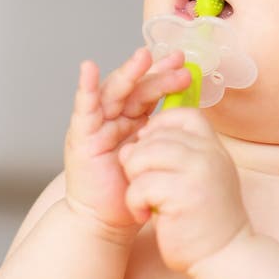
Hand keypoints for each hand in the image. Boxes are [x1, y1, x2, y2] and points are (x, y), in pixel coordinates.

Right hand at [64, 48, 190, 238]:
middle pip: (136, 88)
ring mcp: (97, 124)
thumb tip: (197, 116)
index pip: (151, 92)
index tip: (187, 67)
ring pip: (114, 91)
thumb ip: (167, 136)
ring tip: (144, 56)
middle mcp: (114, 117)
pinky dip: (85, 88)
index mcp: (133, 120)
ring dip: (129, 72)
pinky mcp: (82, 135)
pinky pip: (84, 108)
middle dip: (156, 72)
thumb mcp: (155, 157)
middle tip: (177, 59)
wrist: (106, 222)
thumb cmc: (131, 190)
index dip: (167, 78)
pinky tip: (88, 69)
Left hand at [118, 108, 251, 272]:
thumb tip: (131, 144)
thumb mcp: (201, 177)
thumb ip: (174, 157)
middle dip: (138, 157)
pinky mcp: (181, 196)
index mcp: (213, 147)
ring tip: (142, 197)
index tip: (151, 146)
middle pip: (156, 135)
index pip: (184, 116)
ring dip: (133, 178)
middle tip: (142, 182)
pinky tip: (144, 215)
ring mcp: (197, 173)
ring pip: (143, 156)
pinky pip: (140, 186)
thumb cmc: (206, 218)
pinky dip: (134, 202)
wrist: (225, 255)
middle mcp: (208, 154)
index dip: (160, 125)